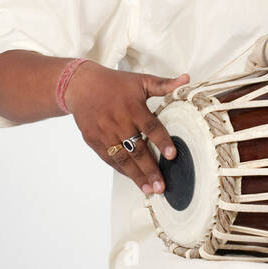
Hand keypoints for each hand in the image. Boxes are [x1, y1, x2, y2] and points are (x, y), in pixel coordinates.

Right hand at [63, 62, 189, 194]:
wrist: (81, 86)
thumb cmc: (115, 83)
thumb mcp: (140, 80)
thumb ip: (164, 84)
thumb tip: (187, 78)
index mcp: (133, 107)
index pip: (151, 127)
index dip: (162, 142)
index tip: (172, 156)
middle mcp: (118, 122)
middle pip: (137, 149)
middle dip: (150, 169)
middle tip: (162, 186)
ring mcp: (104, 133)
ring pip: (123, 158)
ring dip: (137, 176)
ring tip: (150, 190)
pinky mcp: (93, 140)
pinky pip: (109, 159)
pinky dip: (121, 170)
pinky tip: (133, 178)